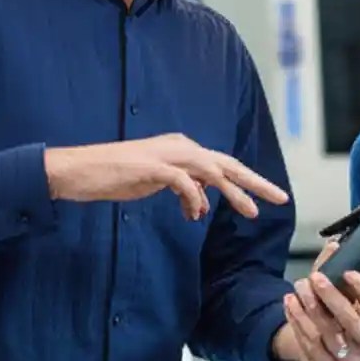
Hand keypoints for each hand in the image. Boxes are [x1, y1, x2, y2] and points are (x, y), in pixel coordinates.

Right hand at [43, 134, 288, 219]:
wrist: (79, 170)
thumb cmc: (114, 176)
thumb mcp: (155, 182)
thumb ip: (182, 189)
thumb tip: (202, 205)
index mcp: (180, 148)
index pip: (222, 164)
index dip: (247, 179)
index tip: (268, 196)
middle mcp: (178, 146)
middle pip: (226, 163)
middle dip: (255, 181)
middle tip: (280, 198)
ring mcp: (165, 155)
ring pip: (211, 170)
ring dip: (233, 191)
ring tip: (250, 211)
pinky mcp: (151, 166)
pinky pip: (183, 182)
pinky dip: (193, 197)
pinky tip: (194, 214)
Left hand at [275, 238, 359, 360]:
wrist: (336, 348)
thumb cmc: (356, 312)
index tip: (348, 271)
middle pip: (352, 322)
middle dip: (331, 297)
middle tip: (314, 276)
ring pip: (326, 332)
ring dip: (309, 306)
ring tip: (298, 285)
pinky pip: (309, 344)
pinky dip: (297, 320)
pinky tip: (290, 303)